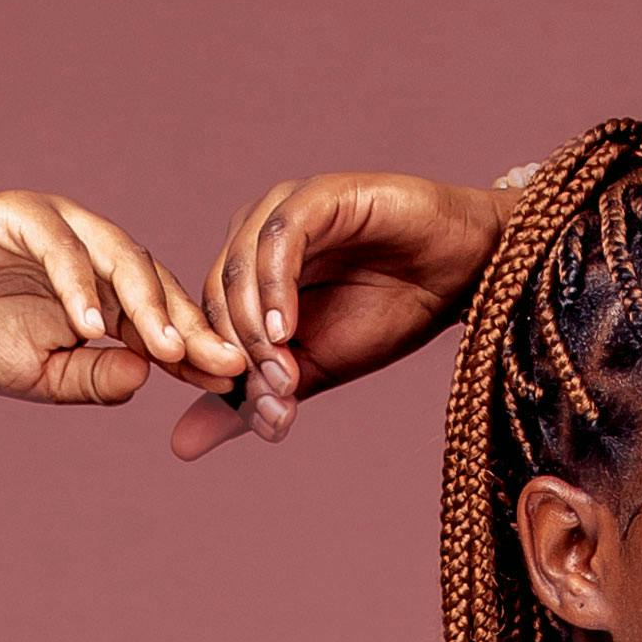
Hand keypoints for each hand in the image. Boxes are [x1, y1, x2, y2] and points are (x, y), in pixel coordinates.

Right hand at [0, 189, 240, 408]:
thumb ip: (92, 380)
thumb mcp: (41, 375)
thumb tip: (145, 379)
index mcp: (105, 293)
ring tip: (167, 348)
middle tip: (222, 362)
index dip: (196, 351)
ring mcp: (63, 229)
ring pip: (121, 259)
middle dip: (190, 327)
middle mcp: (94, 255)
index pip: (162, 321)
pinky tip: (90, 325)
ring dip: (147, 305)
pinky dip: (77, 285)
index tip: (230, 385)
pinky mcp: (24, 214)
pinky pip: (60, 248)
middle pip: (156, 287)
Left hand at [169, 164, 530, 460]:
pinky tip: (288, 328)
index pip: (210, 324)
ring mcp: (284, 209)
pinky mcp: (319, 195)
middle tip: (283, 398)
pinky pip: (280, 239)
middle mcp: (255, 235)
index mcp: (246, 272)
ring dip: (256, 330)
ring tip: (288, 373)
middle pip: (217, 297)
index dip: (232, 377)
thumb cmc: (391, 312)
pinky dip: (276, 286)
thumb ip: (250, 399)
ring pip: (240, 268)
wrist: (462, 276)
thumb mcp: (312, 370)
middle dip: (244, 358)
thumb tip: (180, 446)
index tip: (273, 419)